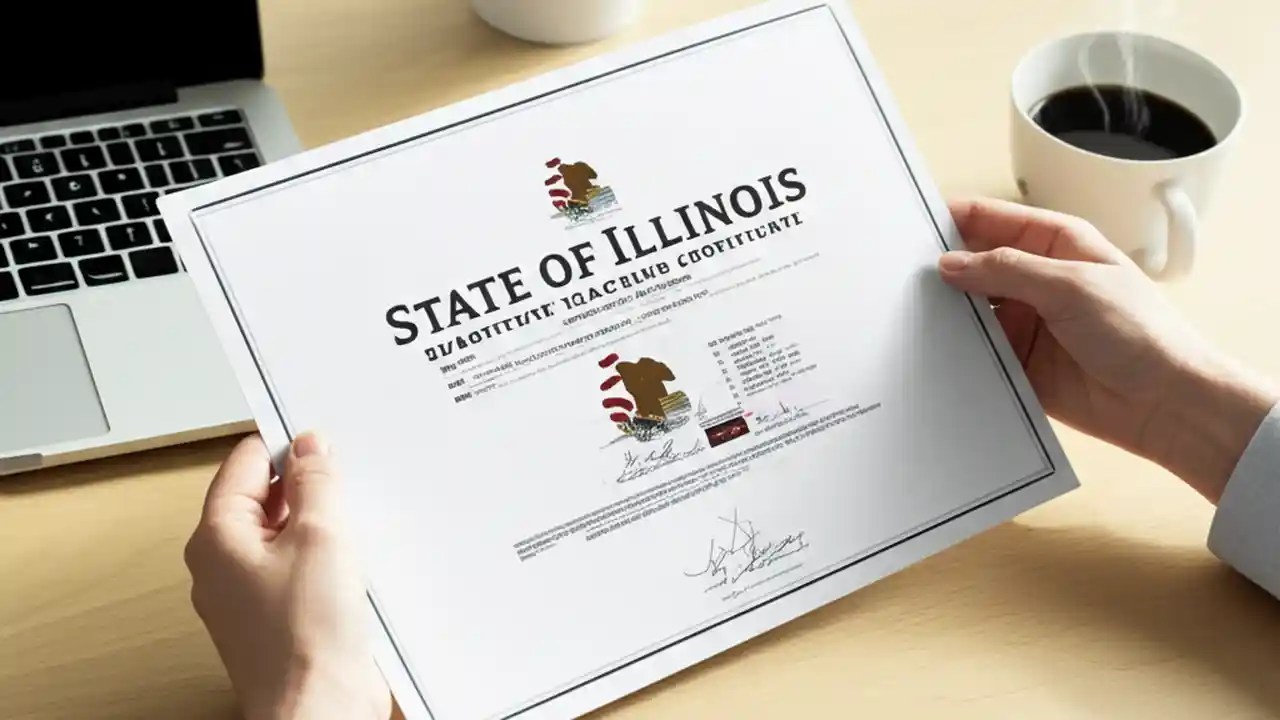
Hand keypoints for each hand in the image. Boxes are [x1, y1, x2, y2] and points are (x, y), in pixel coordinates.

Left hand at [184, 432, 390, 719]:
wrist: (319, 707)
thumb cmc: (304, 639)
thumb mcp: (321, 532)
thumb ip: (315, 481)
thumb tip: (310, 449)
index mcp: (216, 537)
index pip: (246, 463)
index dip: (286, 444)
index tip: (322, 437)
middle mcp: (224, 565)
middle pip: (266, 498)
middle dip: (309, 487)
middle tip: (345, 484)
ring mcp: (251, 594)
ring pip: (288, 535)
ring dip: (323, 526)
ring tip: (352, 530)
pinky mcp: (280, 618)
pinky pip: (302, 569)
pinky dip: (329, 559)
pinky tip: (355, 565)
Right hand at [938, 197, 1276, 501]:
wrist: (1165, 404)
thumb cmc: (1140, 333)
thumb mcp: (1072, 286)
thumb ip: (1007, 269)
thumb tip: (950, 263)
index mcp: (1056, 244)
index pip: (991, 220)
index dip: (951, 218)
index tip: (911, 226)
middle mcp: (1036, 279)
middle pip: (973, 264)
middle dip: (940, 269)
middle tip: (897, 275)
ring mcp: (1026, 321)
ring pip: (969, 310)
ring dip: (945, 314)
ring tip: (907, 314)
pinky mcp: (1018, 362)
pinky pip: (976, 352)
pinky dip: (956, 352)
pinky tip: (930, 352)